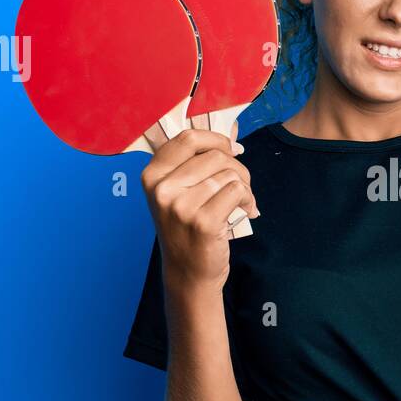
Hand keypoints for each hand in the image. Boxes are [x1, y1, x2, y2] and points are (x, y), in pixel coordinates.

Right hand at [139, 120, 258, 292]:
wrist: (188, 272)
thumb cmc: (188, 228)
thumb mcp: (180, 192)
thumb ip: (198, 161)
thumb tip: (232, 128)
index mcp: (152, 175)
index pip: (189, 137)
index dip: (217, 140)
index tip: (231, 150)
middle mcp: (162, 189)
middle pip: (215, 155)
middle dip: (238, 167)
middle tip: (242, 185)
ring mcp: (180, 206)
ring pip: (229, 174)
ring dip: (246, 187)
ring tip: (242, 203)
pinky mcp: (202, 222)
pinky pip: (237, 191)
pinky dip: (248, 200)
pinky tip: (246, 212)